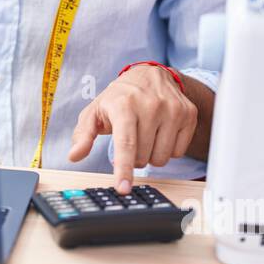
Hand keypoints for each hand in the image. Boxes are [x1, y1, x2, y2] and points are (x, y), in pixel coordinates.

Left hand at [67, 64, 196, 192]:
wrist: (150, 75)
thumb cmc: (119, 97)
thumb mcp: (95, 112)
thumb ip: (83, 135)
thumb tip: (74, 155)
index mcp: (124, 104)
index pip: (125, 143)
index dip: (123, 169)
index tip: (123, 188)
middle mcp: (151, 105)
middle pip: (143, 157)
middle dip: (134, 157)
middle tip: (131, 138)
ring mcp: (173, 109)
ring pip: (162, 158)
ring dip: (151, 154)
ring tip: (145, 135)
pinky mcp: (189, 114)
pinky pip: (179, 152)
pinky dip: (168, 148)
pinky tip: (161, 131)